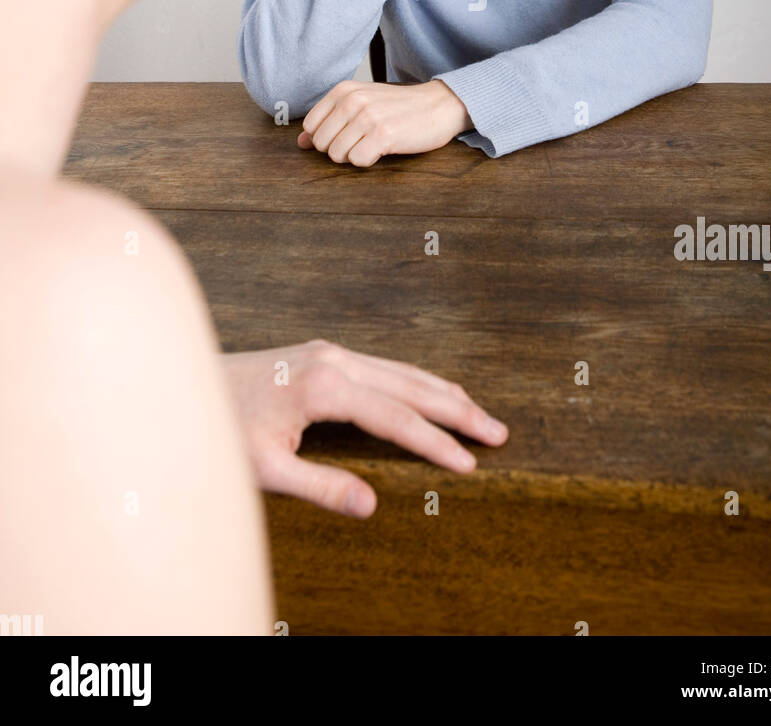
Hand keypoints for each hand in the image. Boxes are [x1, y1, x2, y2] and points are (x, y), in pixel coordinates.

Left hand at [222, 340, 507, 515]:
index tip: (471, 463)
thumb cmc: (221, 429)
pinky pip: (383, 366)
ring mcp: (329, 352)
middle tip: (499, 432)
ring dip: (442, 392)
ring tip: (479, 413)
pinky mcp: (323, 354)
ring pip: (401, 370)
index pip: (397, 417)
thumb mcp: (264, 469)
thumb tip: (372, 506)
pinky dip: (416, 381)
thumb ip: (320, 487)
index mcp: (325, 386)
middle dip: (458, 410)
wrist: (183, 383)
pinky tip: (429, 393)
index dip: (436, 443)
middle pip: (411, 385)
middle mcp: (334, 360)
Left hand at [298, 79, 470, 165]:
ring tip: (374, 143)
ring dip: (355, 156)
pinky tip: (383, 149)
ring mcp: (367, 117)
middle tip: (362, 140)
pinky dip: (369, 161)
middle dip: (339, 150)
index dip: (326, 138)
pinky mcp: (383, 135)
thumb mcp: (361, 103)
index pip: (310, 127)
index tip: (347, 134)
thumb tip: (301, 143)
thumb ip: (329, 120)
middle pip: (322, 144)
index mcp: (343, 90)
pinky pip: (358, 161)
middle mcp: (353, 100)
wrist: (439, 105)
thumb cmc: (398, 107)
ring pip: (337, 155)